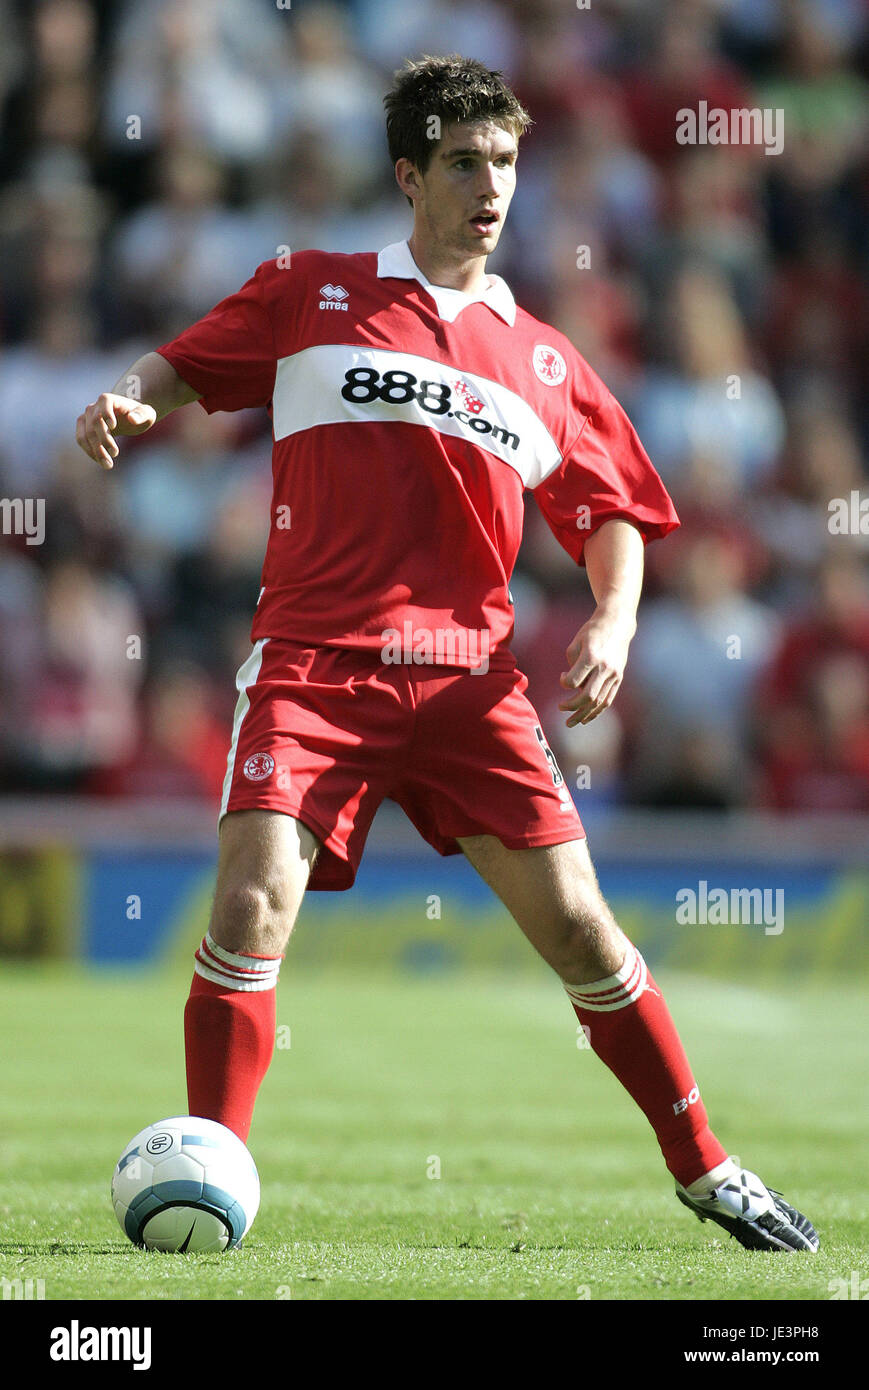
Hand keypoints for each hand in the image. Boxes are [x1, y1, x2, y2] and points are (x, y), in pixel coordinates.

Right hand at [75, 393, 156, 468]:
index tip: (113, 426)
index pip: (104, 405)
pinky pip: (81, 440)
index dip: (107, 414)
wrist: (129, 417)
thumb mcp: (147, 414)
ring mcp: (86, 417)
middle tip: (115, 454)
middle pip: (95, 423)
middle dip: (104, 440)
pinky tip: (101, 461)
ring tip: (108, 465)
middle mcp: (93, 406)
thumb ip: (142, 414)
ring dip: (95, 451)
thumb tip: (132, 419)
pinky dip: (90, 451)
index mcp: (108, 399)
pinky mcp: (83, 427)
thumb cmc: (139, 415)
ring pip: (85, 434)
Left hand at [557, 608, 634, 726]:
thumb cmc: (592, 632)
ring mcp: (614, 675)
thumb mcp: (576, 642)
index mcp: (592, 657)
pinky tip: (586, 719)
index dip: (564, 683)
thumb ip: (571, 663)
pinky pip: (608, 699)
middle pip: (588, 696)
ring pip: (599, 702)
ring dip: (584, 715)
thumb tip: (571, 684)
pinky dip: (596, 711)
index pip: (575, 681)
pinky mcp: (618, 678)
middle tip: (560, 708)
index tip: (562, 677)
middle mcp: (605, 668)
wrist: (617, 624)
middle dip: (572, 706)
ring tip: (571, 723)